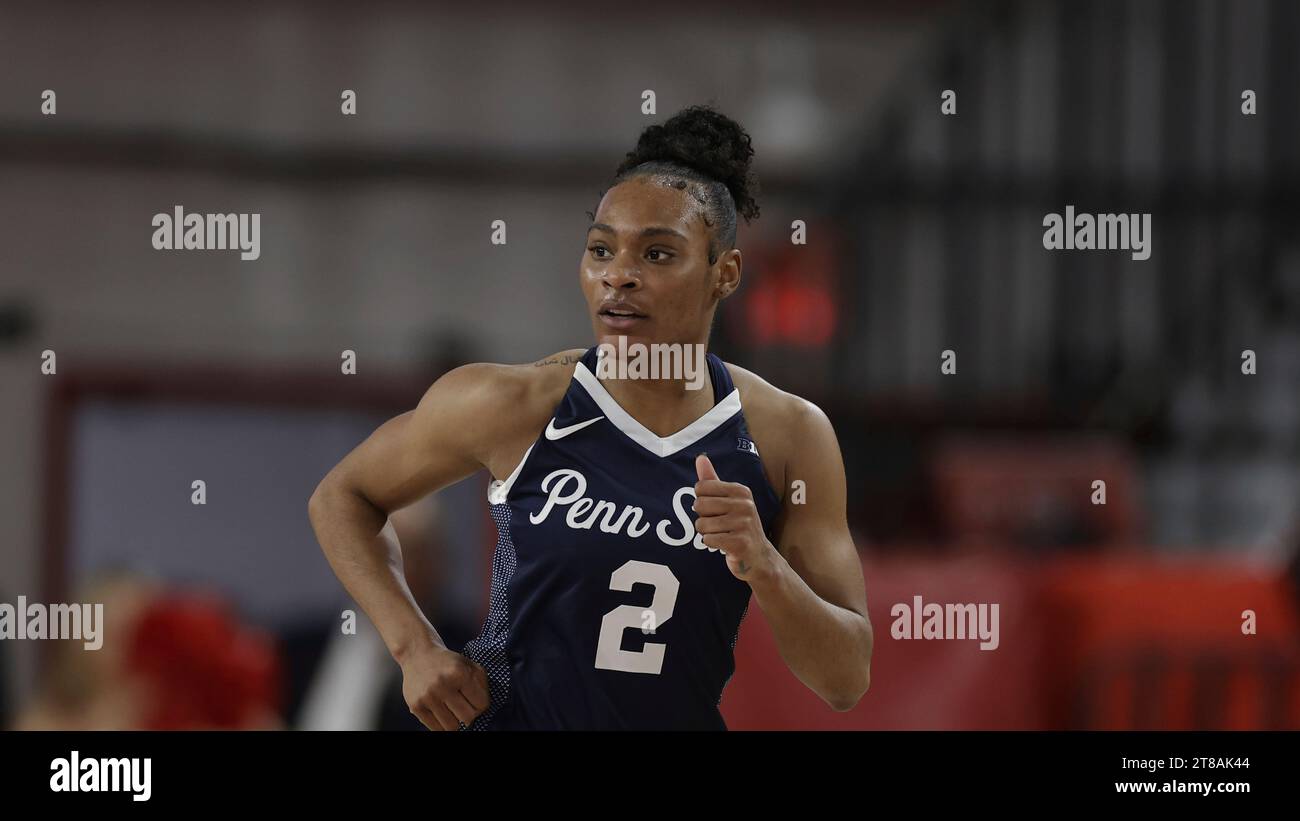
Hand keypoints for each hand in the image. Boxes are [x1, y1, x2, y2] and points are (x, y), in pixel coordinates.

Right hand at [398, 641, 489, 730]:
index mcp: (459, 673)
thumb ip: (481, 683)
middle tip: (464, 706)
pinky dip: (441, 725)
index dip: (481, 704)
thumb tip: (483, 708)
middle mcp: (443, 685)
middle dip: (469, 713)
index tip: (475, 700)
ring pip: (452, 727)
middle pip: (468, 718)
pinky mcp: (415, 706)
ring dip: (455, 721)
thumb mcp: (468, 664)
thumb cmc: (446, 662)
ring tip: (452, 710)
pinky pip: (435, 729)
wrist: (418, 654)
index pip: (481, 704)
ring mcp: (428, 697)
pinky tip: (441, 713)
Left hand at [693, 453, 778, 582]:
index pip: (701, 487)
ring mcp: (744, 524)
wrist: (759, 557)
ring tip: (722, 534)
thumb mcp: (728, 500)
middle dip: (703, 517)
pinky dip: (711, 544)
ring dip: (707, 533)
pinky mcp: (740, 543)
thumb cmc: (739, 526)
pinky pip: (708, 539)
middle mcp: (744, 504)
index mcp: (740, 490)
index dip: (702, 501)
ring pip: (702, 524)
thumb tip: (700, 457)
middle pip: (699, 505)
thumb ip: (712, 480)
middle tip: (718, 524)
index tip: (717, 510)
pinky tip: (724, 544)